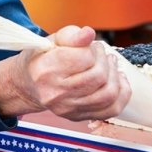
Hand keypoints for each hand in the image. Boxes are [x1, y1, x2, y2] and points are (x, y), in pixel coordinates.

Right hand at [0, 26, 129, 120]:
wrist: (29, 85)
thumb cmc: (43, 59)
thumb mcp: (52, 40)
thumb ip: (71, 34)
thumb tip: (89, 34)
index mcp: (46, 70)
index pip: (85, 58)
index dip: (93, 49)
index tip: (90, 46)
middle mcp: (55, 93)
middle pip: (99, 76)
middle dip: (105, 60)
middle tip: (101, 53)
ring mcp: (67, 109)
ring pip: (108, 94)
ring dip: (116, 75)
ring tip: (110, 64)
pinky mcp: (78, 117)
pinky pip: (111, 110)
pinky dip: (122, 93)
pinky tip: (118, 80)